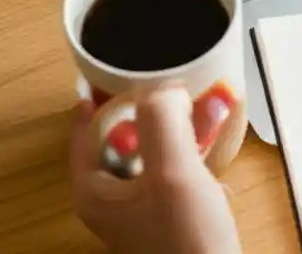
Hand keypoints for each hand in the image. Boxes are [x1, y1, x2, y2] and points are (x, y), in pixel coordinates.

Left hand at [70, 86, 241, 253]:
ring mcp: (144, 205)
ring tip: (206, 96)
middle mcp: (114, 196)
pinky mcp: (173, 211)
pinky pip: (177, 165)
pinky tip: (214, 130)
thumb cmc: (186, 244)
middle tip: (174, 77)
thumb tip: (160, 82)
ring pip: (156, 146)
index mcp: (95, 188)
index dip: (105, 93)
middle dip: (153, 104)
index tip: (122, 65)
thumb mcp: (173, 173)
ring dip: (179, 121)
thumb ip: (162, 122)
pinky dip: (193, 144)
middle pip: (125, 133)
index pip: (87, 126)